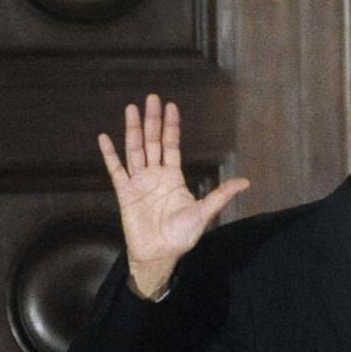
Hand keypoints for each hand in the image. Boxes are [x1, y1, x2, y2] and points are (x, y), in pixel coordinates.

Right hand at [98, 93, 248, 298]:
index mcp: (173, 178)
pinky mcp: (125, 193)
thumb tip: (246, 182)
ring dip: (133, 130)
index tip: (171, 107)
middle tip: (152, 98)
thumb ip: (221, 195)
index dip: (171, 127)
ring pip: (134, 149)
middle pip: (153, 142)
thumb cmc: (181, 236)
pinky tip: (104, 138)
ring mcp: (139, 182)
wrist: (159, 254)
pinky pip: (116, 170)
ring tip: (131, 109)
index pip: (171, 146)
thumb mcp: (204, 213)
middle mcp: (155, 176)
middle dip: (153, 120)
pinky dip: (110, 154)